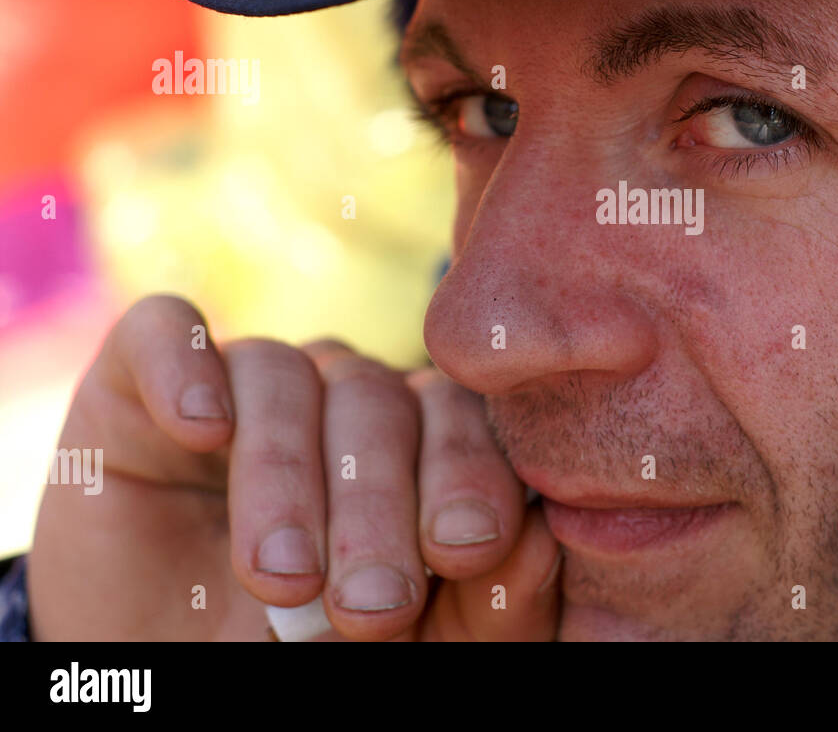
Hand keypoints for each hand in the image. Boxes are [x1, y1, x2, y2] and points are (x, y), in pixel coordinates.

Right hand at [27, 293, 558, 640]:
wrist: (169, 664)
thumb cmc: (317, 655)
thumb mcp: (417, 650)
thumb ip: (489, 607)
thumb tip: (536, 541)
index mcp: (425, 440)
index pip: (464, 422)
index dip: (470, 478)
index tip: (466, 549)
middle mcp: (346, 396)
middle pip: (380, 403)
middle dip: (378, 507)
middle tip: (372, 603)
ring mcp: (252, 381)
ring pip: (283, 379)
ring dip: (286, 478)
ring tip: (284, 577)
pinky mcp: (141, 378)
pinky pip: (165, 333)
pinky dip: (183, 367)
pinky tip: (202, 426)